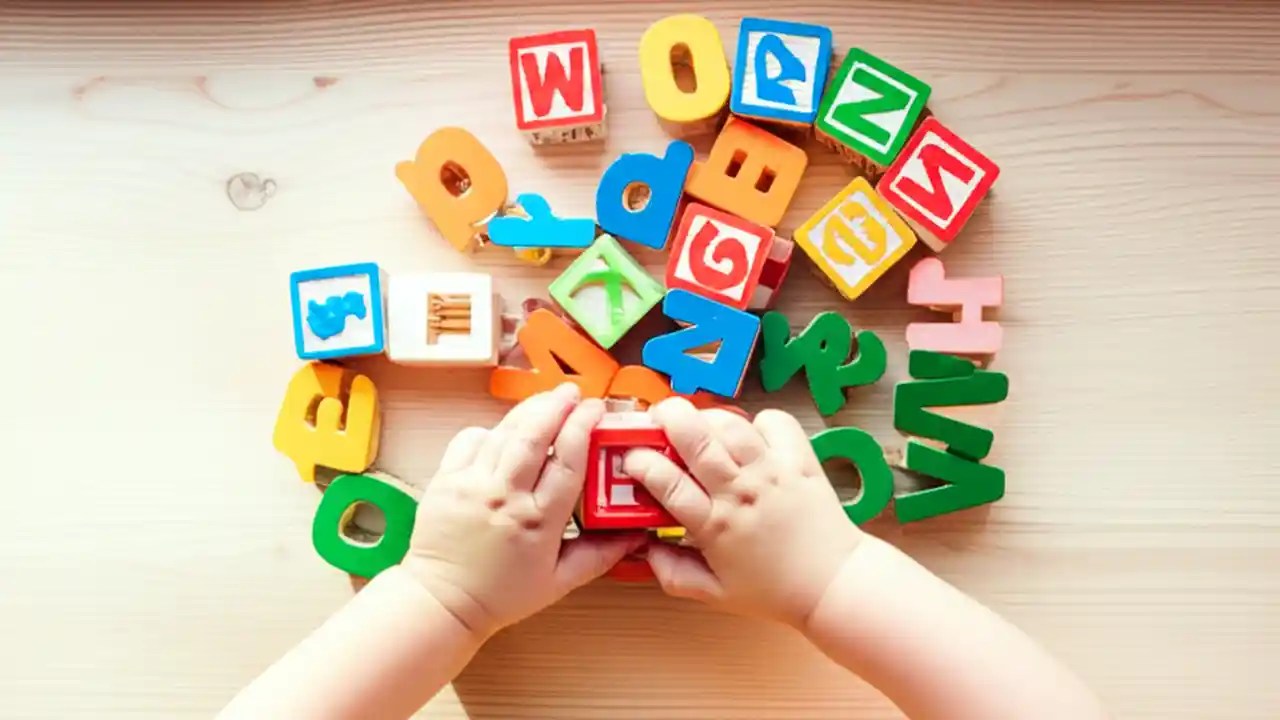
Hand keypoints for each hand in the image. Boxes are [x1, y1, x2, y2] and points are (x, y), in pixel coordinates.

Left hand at [400, 383, 644, 637]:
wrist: (442, 602)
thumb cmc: (501, 594)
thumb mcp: (559, 582)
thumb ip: (600, 555)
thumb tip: (636, 535)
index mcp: (539, 521)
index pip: (568, 460)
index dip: (584, 427)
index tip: (596, 409)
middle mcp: (505, 497)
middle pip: (535, 435)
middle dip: (557, 404)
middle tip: (573, 393)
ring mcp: (472, 485)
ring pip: (504, 431)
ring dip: (529, 409)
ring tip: (548, 400)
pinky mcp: (446, 480)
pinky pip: (472, 438)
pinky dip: (492, 429)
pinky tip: (506, 433)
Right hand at [623, 399, 862, 626]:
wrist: (832, 583)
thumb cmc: (774, 590)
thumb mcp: (714, 594)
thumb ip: (672, 573)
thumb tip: (645, 546)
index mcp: (715, 526)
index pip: (667, 482)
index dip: (641, 463)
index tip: (631, 459)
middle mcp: (741, 492)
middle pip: (697, 438)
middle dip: (669, 418)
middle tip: (658, 418)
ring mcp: (772, 473)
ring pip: (732, 425)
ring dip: (708, 416)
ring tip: (700, 424)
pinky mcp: (800, 461)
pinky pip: (776, 422)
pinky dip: (759, 421)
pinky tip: (751, 437)